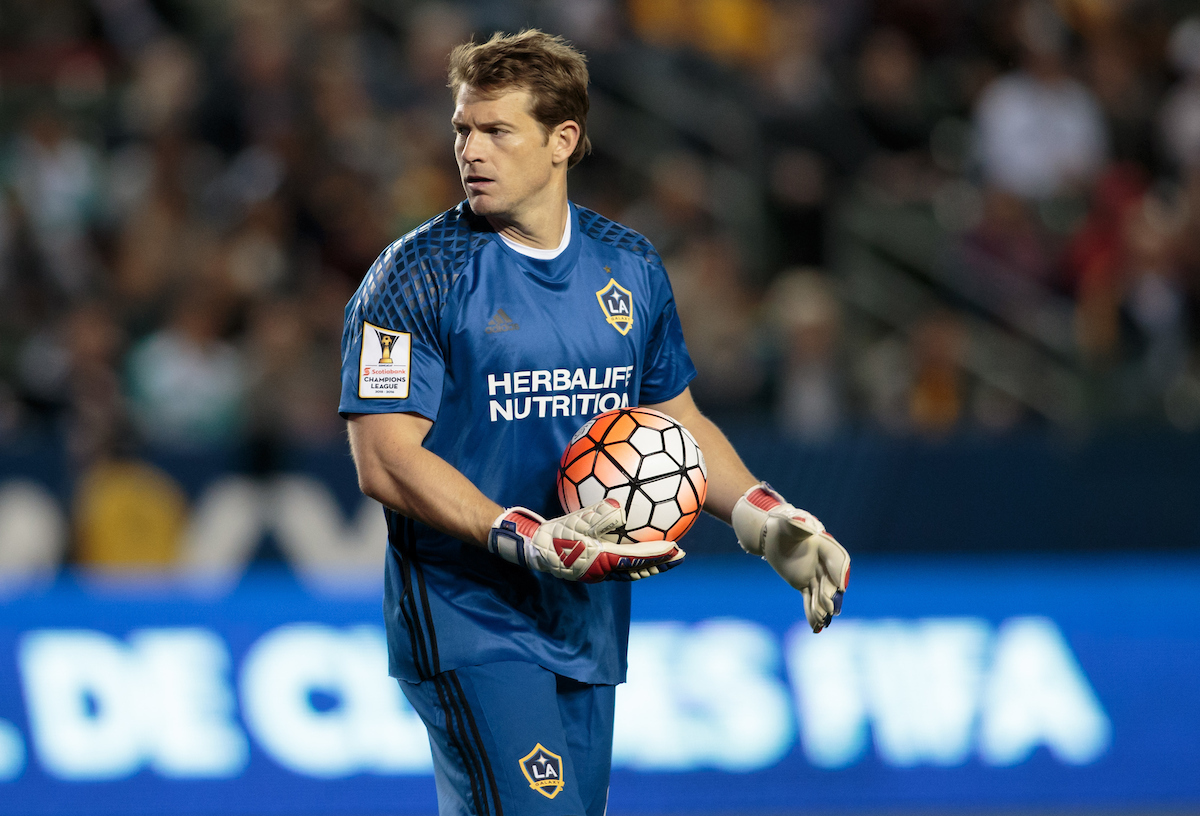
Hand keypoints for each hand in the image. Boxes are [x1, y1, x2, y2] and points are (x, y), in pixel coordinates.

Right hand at [488, 499, 684, 582]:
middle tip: (681, 556)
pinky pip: (619, 567)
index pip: (637, 559)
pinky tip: (636, 550)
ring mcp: (597, 573)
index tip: (677, 549)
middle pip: (638, 570)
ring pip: (630, 572)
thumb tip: (618, 508)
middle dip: (661, 563)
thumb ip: (597, 515)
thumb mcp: (574, 521)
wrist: (533, 548)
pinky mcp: (592, 569)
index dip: (658, 555)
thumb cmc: (553, 532)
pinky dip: (634, 562)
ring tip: (666, 558)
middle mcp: (602, 571)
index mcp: (601, 560)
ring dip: (649, 565)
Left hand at [731, 483, 849, 632]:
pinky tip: (816, 627)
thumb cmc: (783, 524)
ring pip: (821, 594)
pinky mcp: (803, 583)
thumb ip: (798, 522)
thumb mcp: (790, 521)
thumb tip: (801, 521)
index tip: (841, 587)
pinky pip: (810, 600)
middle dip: (831, 597)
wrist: (772, 533)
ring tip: (823, 622)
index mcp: (826, 546)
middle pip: (831, 582)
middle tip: (830, 610)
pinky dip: (812, 613)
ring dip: (822, 609)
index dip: (840, 574)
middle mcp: (823, 563)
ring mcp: (814, 575)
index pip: (837, 560)